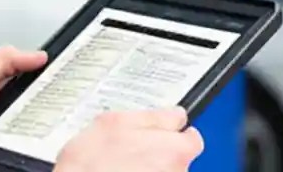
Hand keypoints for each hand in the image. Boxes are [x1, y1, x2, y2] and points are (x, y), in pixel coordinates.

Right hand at [55, 107, 204, 171]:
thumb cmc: (90, 164)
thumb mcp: (117, 122)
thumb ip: (155, 116)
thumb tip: (175, 115)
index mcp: (176, 150)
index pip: (192, 137)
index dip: (174, 133)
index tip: (162, 133)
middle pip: (177, 157)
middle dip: (158, 151)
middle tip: (131, 149)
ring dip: (147, 167)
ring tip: (119, 165)